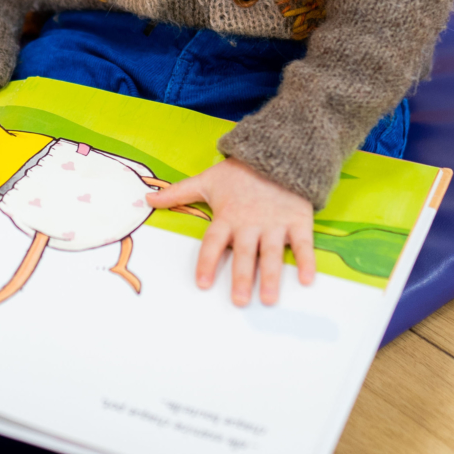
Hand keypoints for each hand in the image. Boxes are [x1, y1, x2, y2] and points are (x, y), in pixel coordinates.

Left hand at [146, 159, 316, 306]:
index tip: (202, 283)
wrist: (279, 152)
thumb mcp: (207, 180)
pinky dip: (307, 261)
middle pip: (244, 254)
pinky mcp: (298, 220)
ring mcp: (275, 223)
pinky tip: (307, 280)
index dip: (207, 262)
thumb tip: (146, 198)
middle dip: (241, 277)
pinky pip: (304, 244)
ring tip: (268, 299)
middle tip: (238, 301)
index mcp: (227, 216)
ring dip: (270, 276)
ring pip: (272, 253)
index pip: (213, 243)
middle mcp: (250, 223)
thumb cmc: (240, 171)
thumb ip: (178, 193)